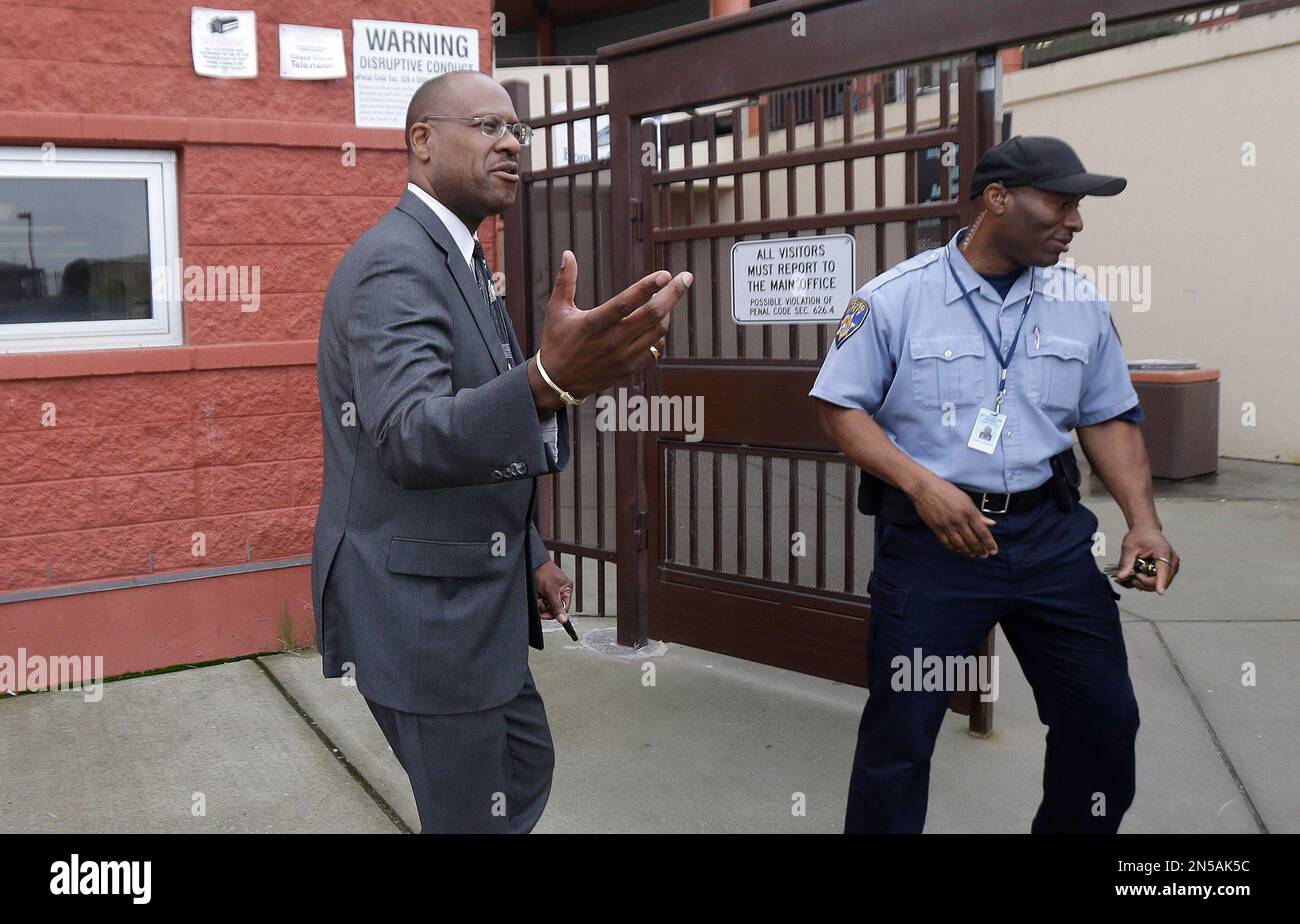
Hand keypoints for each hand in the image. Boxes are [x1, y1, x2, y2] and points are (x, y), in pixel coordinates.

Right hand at [532, 250, 691, 406]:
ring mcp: (623, 356)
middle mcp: (612, 340)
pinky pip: (654, 348)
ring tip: (667, 297)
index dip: (648, 287)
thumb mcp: (557, 309)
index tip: (665, 274)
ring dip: (667, 312)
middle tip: (686, 278)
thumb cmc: (557, 341)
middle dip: (673, 294)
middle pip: (652, 315)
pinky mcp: (629, 368)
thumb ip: (565, 281)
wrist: (557, 381)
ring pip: (658, 331)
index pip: (627, 302)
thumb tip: (568, 253)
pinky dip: (660, 333)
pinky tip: (658, 322)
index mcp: (595, 323)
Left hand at [534, 560, 572, 623]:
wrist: (531, 563)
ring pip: (546, 607)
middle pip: (554, 609)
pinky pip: (540, 603)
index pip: (564, 608)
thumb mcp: (551, 591)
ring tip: (538, 596)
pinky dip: (537, 600)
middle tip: (541, 601)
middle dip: (546, 607)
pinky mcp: (542, 593)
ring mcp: (550, 592)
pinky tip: (536, 595)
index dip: (555, 613)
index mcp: (566, 590)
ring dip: (540, 603)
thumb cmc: (543, 571)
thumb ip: (557, 606)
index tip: (546, 614)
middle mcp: (559, 592)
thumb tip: (563, 619)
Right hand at [909, 475, 998, 557]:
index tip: (993, 550)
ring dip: (968, 552)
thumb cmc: (946, 490)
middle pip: (972, 541)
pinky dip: (953, 548)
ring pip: (960, 545)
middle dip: (980, 550)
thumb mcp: (966, 499)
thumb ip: (978, 514)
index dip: (989, 544)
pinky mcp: (936, 528)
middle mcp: (959, 520)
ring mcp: (946, 525)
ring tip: (973, 554)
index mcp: (969, 512)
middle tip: (984, 555)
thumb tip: (991, 523)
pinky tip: (958, 549)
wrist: (924, 488)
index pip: (983, 532)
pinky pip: (946, 543)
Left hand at [1117, 525, 1178, 593]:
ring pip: (1162, 583)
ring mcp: (1173, 566)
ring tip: (1136, 573)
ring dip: (1147, 583)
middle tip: (1133, 576)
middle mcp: (1172, 560)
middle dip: (1145, 583)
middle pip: (1161, 581)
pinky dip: (1150, 580)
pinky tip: (1142, 574)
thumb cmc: (1139, 536)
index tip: (1160, 592)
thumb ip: (1126, 563)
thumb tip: (1121, 577)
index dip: (1161, 582)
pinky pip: (1161, 580)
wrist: (1147, 529)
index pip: (1163, 570)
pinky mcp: (1170, 569)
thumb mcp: (1129, 548)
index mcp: (1163, 553)